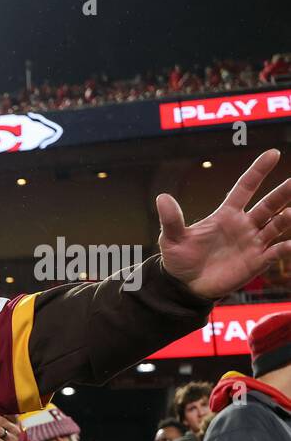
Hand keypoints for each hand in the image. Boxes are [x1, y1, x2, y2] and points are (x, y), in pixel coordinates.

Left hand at [158, 148, 290, 298]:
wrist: (184, 286)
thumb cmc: (180, 259)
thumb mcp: (171, 239)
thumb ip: (171, 219)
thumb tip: (161, 198)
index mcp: (226, 214)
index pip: (245, 188)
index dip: (258, 171)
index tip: (273, 153)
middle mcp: (244, 225)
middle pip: (268, 204)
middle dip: (282, 192)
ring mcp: (252, 243)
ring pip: (275, 226)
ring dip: (284, 219)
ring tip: (288, 213)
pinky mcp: (256, 262)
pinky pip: (275, 253)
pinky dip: (285, 248)